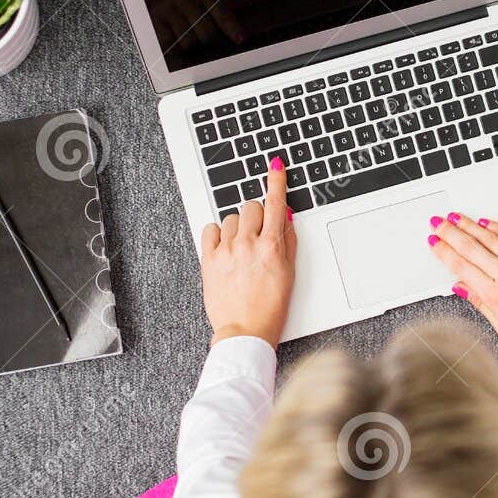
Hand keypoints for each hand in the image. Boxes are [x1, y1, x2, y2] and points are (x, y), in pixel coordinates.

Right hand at [142, 0, 246, 50]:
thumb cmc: (190, 6)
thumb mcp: (206, 5)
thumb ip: (221, 19)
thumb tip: (238, 39)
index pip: (221, 13)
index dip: (232, 27)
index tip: (241, 39)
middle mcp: (186, 1)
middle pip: (206, 31)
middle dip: (211, 42)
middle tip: (210, 45)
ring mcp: (169, 10)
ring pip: (188, 42)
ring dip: (192, 47)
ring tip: (190, 42)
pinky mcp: (155, 21)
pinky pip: (170, 44)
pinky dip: (175, 48)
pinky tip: (176, 42)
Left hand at [199, 160, 296, 346]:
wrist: (245, 331)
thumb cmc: (270, 308)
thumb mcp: (289, 274)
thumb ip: (288, 241)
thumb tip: (285, 218)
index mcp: (272, 247)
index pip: (276, 203)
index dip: (276, 181)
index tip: (275, 166)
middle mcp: (248, 244)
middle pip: (251, 207)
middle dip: (257, 214)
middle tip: (259, 233)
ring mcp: (226, 251)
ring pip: (231, 218)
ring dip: (238, 226)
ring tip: (242, 248)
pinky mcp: (208, 259)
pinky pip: (210, 229)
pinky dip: (218, 234)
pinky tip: (225, 247)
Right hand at [427, 213, 497, 362]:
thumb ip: (480, 303)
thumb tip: (461, 288)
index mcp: (496, 296)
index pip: (462, 267)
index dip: (444, 252)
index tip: (434, 243)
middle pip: (472, 248)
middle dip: (451, 232)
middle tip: (438, 223)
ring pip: (492, 239)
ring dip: (471, 225)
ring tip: (457, 217)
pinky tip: (488, 223)